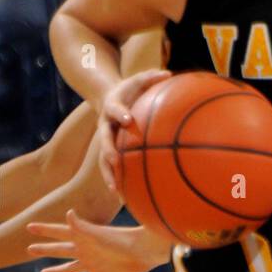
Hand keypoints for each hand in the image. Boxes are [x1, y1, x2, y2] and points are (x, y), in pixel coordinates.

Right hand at [27, 210, 168, 271]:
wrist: (144, 251)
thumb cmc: (123, 239)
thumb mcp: (99, 233)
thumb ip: (83, 226)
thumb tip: (68, 213)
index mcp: (83, 238)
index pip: (59, 232)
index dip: (44, 230)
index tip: (29, 227)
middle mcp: (85, 250)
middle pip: (60, 250)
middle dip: (45, 249)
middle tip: (29, 249)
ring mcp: (93, 264)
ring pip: (70, 269)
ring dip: (57, 271)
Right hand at [98, 69, 170, 191]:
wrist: (108, 97)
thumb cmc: (129, 90)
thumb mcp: (138, 80)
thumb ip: (151, 77)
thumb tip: (168, 73)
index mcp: (112, 107)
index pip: (115, 110)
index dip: (120, 114)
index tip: (128, 119)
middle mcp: (105, 125)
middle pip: (104, 140)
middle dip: (108, 151)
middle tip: (114, 160)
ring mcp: (105, 140)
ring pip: (103, 160)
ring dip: (109, 174)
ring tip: (116, 190)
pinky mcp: (109, 150)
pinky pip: (111, 168)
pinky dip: (116, 181)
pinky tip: (125, 198)